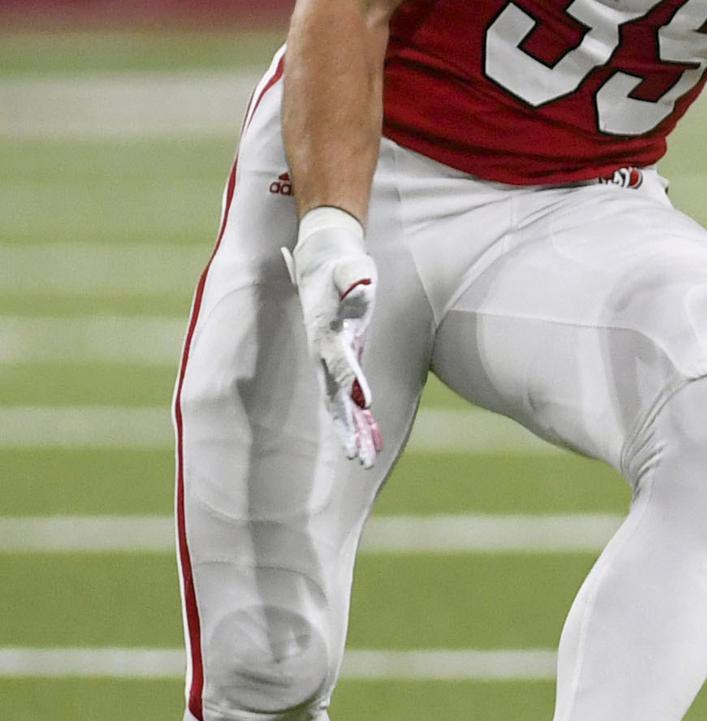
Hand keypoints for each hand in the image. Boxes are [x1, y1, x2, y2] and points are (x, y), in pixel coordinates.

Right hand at [283, 207, 381, 467]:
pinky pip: (349, 396)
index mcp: (326, 334)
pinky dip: (359, 419)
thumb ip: (354, 280)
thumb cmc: (339, 262)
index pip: (340, 364)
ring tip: (366, 461)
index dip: (351, 383)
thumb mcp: (349, 267)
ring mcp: (331, 359)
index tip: (363, 404)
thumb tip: (362, 285)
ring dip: (354, 431)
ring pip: (341, 403)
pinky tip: (371, 441)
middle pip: (336, 396)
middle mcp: (325, 353)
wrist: (321, 258)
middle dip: (347, 427)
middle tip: (359, 458)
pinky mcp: (341, 360)